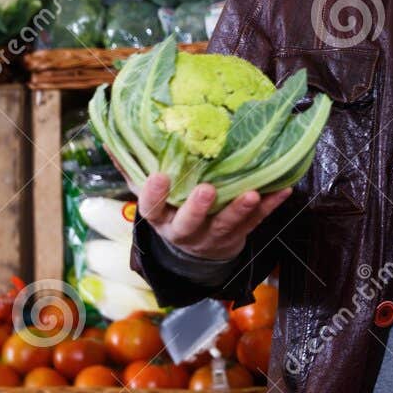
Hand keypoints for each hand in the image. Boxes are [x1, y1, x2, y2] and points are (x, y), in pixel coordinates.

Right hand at [136, 173, 291, 262]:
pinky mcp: (239, 235)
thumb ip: (132, 171)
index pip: (152, 209)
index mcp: (161, 219)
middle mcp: (186, 231)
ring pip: (227, 225)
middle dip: (198, 208)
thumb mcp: (151, 198)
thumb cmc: (172, 213)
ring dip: (240, 209)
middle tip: (207, 190)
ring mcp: (214, 236)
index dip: (154, 195)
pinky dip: (271, 206)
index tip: (159, 176)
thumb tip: (109, 138)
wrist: (196, 254)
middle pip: (189, 222)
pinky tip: (283, 190)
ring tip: (253, 193)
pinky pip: (257, 222)